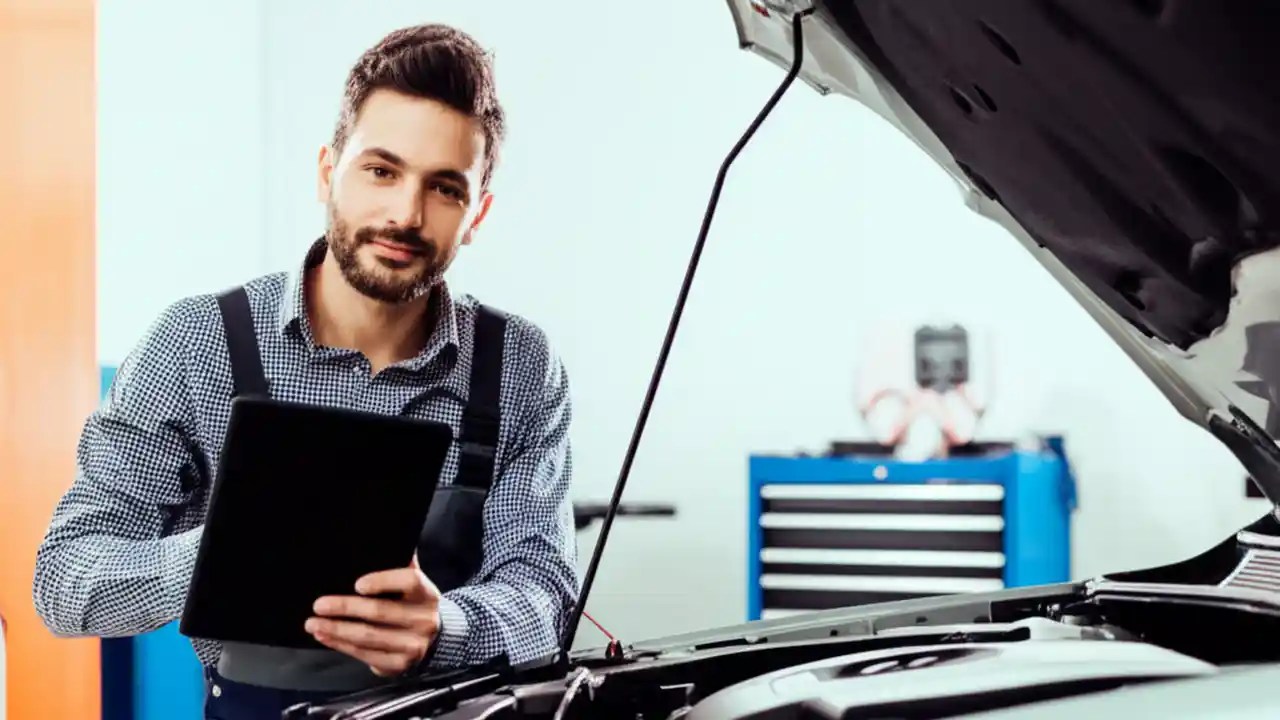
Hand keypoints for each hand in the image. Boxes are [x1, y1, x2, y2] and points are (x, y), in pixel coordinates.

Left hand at [305, 554, 441, 676]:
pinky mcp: (399, 665)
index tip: (357, 584)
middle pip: (381, 612)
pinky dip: (341, 645)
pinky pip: (365, 655)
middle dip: (345, 608)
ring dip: (336, 630)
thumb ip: (400, 564)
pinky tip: (325, 636)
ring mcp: (412, 646)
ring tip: (312, 623)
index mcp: (427, 594)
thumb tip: (381, 533)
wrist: (433, 640)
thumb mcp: (413, 584)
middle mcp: (423, 620)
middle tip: (319, 604)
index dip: (383, 581)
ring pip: (368, 636)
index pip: (410, 581)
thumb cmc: (412, 604)